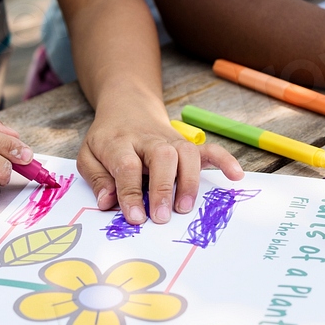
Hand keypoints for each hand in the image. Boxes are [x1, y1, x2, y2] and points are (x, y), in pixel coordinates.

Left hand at [78, 100, 242, 224]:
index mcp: (120, 143)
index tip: (135, 218)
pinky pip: (209, 148)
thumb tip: (106, 203)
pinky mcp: (187, 144)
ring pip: (187, 153)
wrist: (128, 107)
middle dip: (163, 187)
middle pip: (162, 156)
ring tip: (185, 208)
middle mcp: (149, 140)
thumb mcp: (88, 155)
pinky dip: (224, 160)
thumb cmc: (108, 139)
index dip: (130, 192)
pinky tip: (235, 176)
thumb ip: (96, 179)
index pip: (127, 166)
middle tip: (161, 217)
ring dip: (189, 180)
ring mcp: (171, 141)